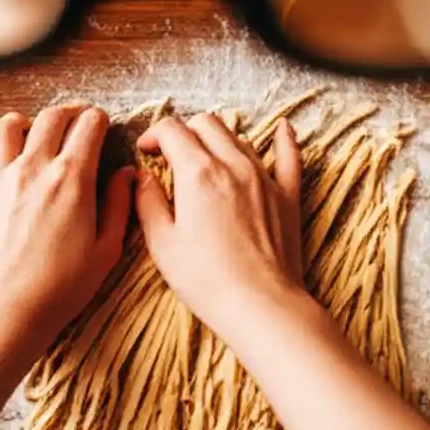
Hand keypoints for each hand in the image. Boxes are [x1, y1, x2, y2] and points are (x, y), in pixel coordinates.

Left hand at [0, 104, 134, 341]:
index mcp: (71, 178)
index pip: (88, 126)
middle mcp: (33, 169)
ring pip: (6, 129)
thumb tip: (126, 175)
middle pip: (49, 118)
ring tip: (29, 128)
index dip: (99, 119)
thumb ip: (118, 205)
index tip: (102, 124)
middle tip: (75, 119)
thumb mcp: (106, 249)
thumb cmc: (62, 287)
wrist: (8, 311)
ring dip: (21, 121)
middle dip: (67, 112)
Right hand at [135, 114, 305, 333]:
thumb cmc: (207, 280)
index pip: (172, 130)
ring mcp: (264, 178)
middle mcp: (233, 165)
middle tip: (171, 154)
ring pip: (239, 137)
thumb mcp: (162, 244)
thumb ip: (147, 202)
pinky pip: (289, 157)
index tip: (146, 150)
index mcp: (198, 174)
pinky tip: (282, 129)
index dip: (153, 134)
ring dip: (217, 139)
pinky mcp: (286, 196)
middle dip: (184, 131)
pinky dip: (283, 140)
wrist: (261, 305)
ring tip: (206, 157)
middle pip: (207, 124)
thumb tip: (141, 178)